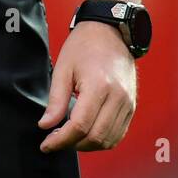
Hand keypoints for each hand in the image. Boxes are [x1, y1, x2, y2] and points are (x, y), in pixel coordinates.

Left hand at [38, 20, 136, 152]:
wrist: (111, 31)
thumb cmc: (84, 45)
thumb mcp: (63, 68)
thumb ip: (56, 100)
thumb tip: (46, 126)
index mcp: (99, 86)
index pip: (79, 125)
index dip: (61, 140)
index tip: (46, 144)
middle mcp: (118, 98)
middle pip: (95, 137)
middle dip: (72, 145)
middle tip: (55, 140)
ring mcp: (128, 103)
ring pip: (109, 140)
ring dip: (87, 145)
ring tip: (69, 137)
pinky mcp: (132, 106)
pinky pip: (118, 134)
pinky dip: (102, 140)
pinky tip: (86, 133)